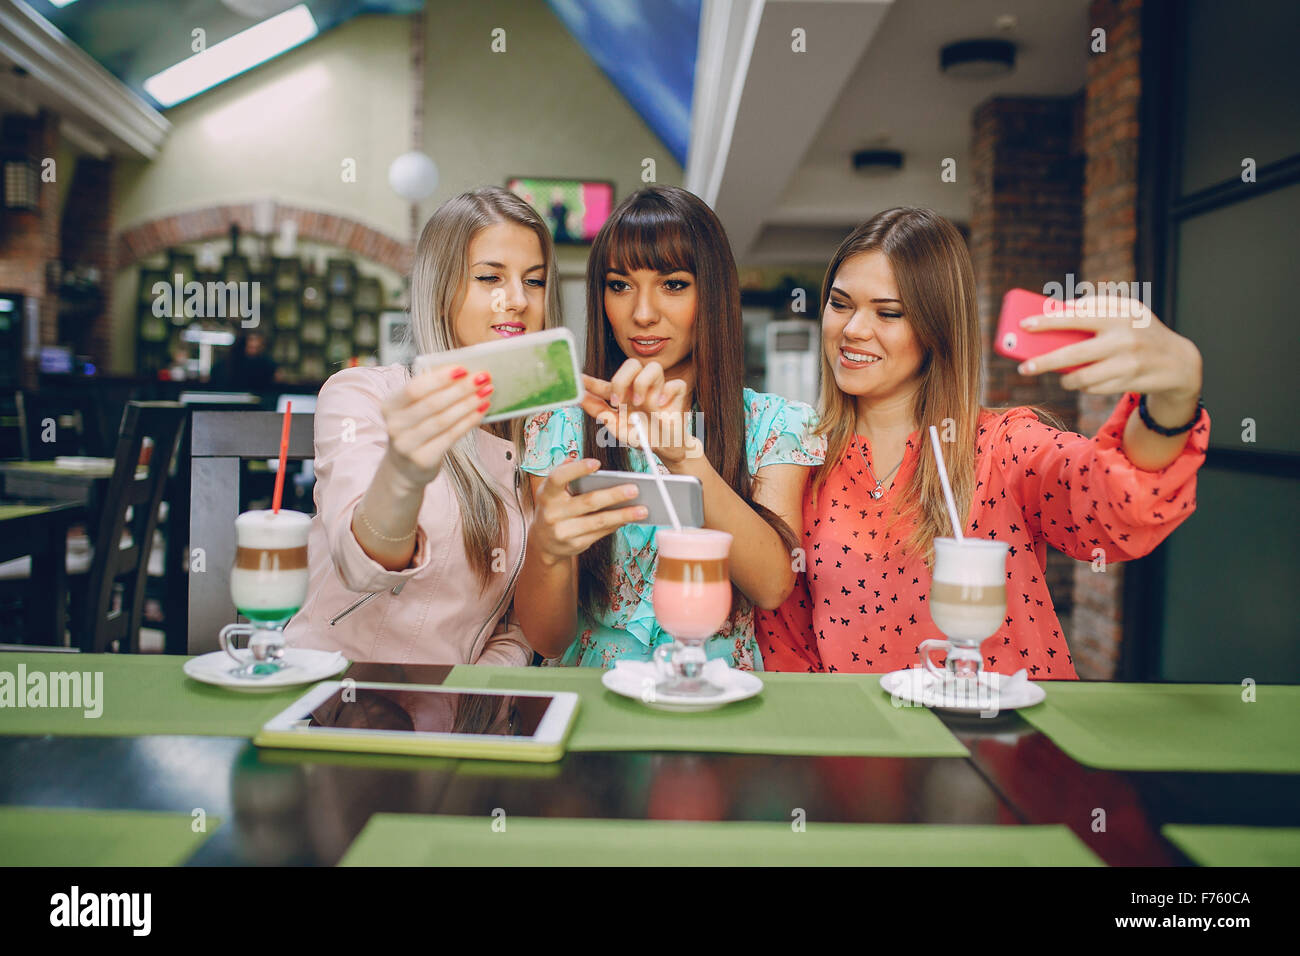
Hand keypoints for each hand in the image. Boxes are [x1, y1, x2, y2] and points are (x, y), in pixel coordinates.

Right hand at [380, 365, 491, 486]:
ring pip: (444, 420)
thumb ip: (431, 392)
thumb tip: (463, 373)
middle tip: (483, 377)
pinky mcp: (423, 460)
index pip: (415, 388)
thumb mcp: (413, 409)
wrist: (405, 468)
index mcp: (390, 406)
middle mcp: (394, 426)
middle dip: (461, 389)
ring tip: (486, 393)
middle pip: (432, 404)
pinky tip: (481, 411)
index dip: (440, 378)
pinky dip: (468, 422)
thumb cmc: (415, 429)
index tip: (463, 368)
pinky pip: (451, 437)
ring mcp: (407, 446)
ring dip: (469, 404)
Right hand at [531, 455, 646, 562]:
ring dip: (623, 515)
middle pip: (588, 502)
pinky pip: (600, 533)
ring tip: (643, 510)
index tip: (597, 463)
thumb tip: (581, 459)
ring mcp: (563, 531)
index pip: (558, 478)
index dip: (576, 470)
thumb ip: (565, 472)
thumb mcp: (552, 490)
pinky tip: (630, 518)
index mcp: (547, 494)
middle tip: (635, 489)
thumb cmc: (554, 506)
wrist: (542, 540)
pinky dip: (616, 524)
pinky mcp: (574, 545)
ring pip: (599, 521)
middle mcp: (552, 513)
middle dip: (614, 495)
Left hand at [580, 359, 693, 463]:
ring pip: (653, 367)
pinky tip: (661, 406)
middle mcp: (640, 388)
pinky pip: (675, 384)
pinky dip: (667, 393)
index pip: (606, 384)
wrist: (667, 449)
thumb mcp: (619, 430)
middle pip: (631, 364)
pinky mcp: (676, 395)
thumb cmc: (643, 437)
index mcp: (624, 395)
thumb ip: (602, 416)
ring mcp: (659, 389)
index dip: (592, 381)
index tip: (579, 380)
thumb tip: (588, 405)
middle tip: (617, 401)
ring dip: (643, 384)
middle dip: (621, 380)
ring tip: (641, 403)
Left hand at [1017, 294, 1202, 404]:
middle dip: (1043, 362)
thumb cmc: (1141, 331)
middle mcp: (1124, 339)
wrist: (1179, 361)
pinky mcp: (1129, 383)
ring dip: (1066, 379)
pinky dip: (1085, 386)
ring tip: (1062, 375)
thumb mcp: (1127, 311)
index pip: (1077, 317)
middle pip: (1072, 354)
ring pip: (1081, 378)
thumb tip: (1057, 311)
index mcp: (1119, 315)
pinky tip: (1087, 380)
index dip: (1048, 321)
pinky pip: (1093, 388)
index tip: (1024, 324)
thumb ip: (1095, 306)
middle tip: (1024, 367)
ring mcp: (1127, 364)